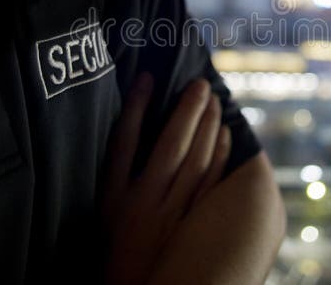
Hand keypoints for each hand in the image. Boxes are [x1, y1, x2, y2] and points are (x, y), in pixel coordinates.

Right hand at [102, 73, 231, 284]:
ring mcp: (172, 215)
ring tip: (213, 101)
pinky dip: (219, 157)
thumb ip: (115, 173)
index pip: (124, 143)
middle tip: (199, 84)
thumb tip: (129, 131)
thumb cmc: (114, 251)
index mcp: (115, 199)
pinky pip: (210, 186)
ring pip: (195, 163)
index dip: (136, 108)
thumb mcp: (105, 213)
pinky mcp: (193, 228)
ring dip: (206, 128)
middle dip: (186, 112)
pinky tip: (225, 136)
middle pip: (169, 147)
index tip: (147, 78)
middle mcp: (144, 204)